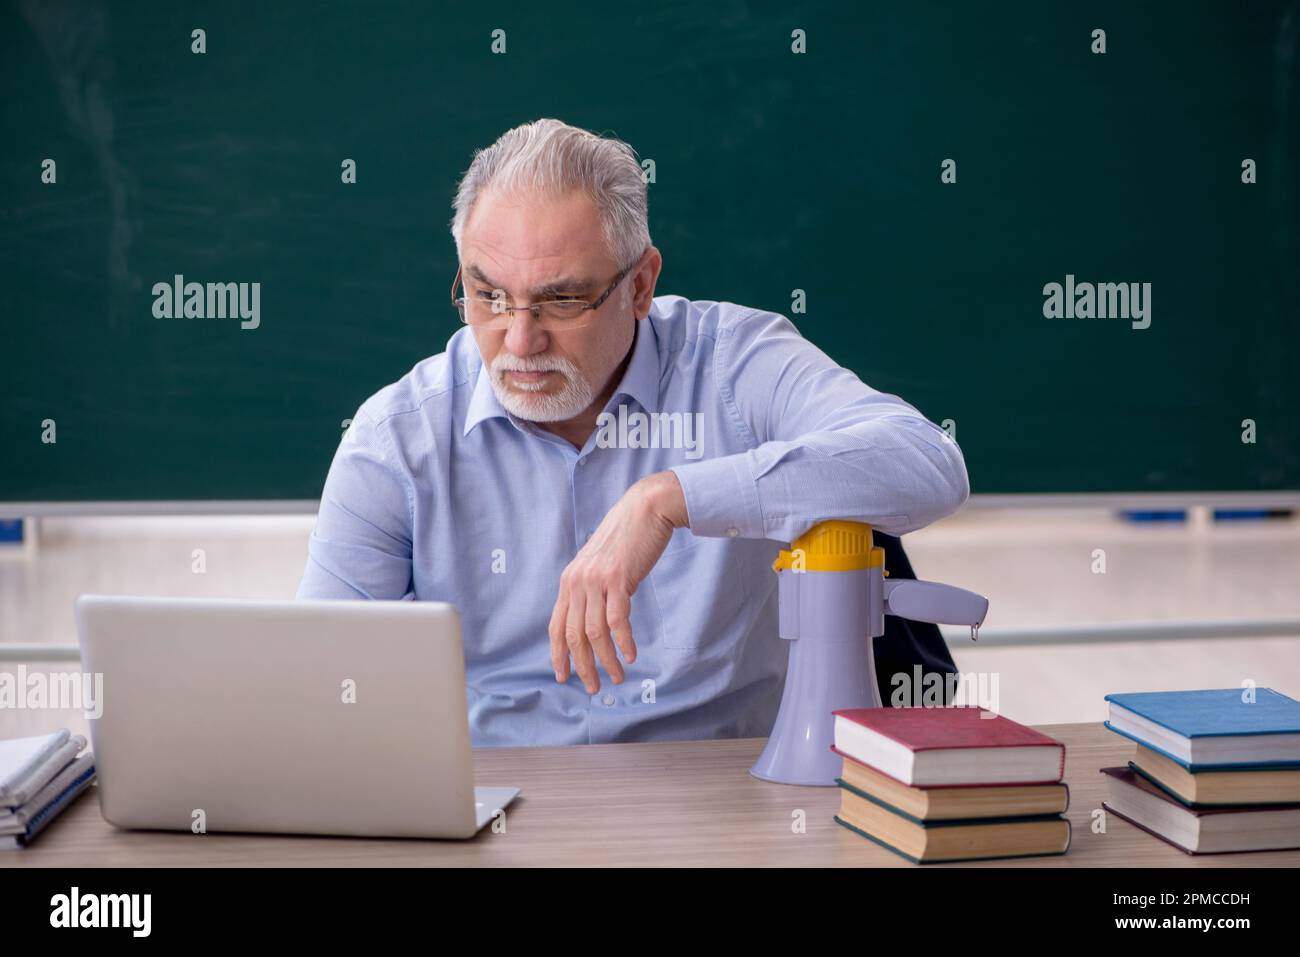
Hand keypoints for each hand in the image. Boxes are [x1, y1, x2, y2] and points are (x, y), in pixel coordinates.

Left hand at [549, 471, 687, 692]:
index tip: (564, 676)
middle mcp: (577, 582)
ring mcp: (596, 580)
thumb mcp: (600, 565)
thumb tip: (597, 619)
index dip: (559, 654)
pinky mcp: (618, 578)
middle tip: (593, 687)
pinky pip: (617, 620)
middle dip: (582, 666)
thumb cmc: (627, 538)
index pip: (557, 626)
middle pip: (574, 636)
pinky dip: (623, 642)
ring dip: (606, 661)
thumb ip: (593, 589)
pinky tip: (630, 656)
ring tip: (617, 678)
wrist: (646, 508)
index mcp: (569, 580)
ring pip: (595, 633)